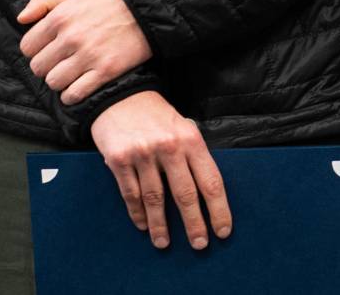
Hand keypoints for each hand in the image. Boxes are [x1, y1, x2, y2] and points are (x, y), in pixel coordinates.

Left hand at [18, 0, 152, 104]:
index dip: (34, 51)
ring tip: (66, 75)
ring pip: (54, 82)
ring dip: (58, 81)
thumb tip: (21, 18)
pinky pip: (76, 94)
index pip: (28, 47)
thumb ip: (43, 0)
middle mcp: (70, 38)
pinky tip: (75, 89)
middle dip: (45, 67)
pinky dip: (71, 95)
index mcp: (59, 17)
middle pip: (39, 67)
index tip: (44, 50)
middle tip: (56, 64)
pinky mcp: (105, 71)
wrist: (144, 7)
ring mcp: (88, 56)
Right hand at [89, 92, 231, 249]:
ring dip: (161, 225)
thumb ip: (193, 154)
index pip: (211, 182)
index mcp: (190, 139)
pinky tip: (142, 224)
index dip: (219, 211)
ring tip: (164, 243)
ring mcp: (142, 153)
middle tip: (199, 244)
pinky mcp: (119, 159)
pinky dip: (137, 213)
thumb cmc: (153, 114)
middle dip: (194, 225)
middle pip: (186, 195)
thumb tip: (206, 192)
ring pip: (155, 199)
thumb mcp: (181, 126)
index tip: (222, 231)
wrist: (117, 93)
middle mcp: (168, 147)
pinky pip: (131, 193)